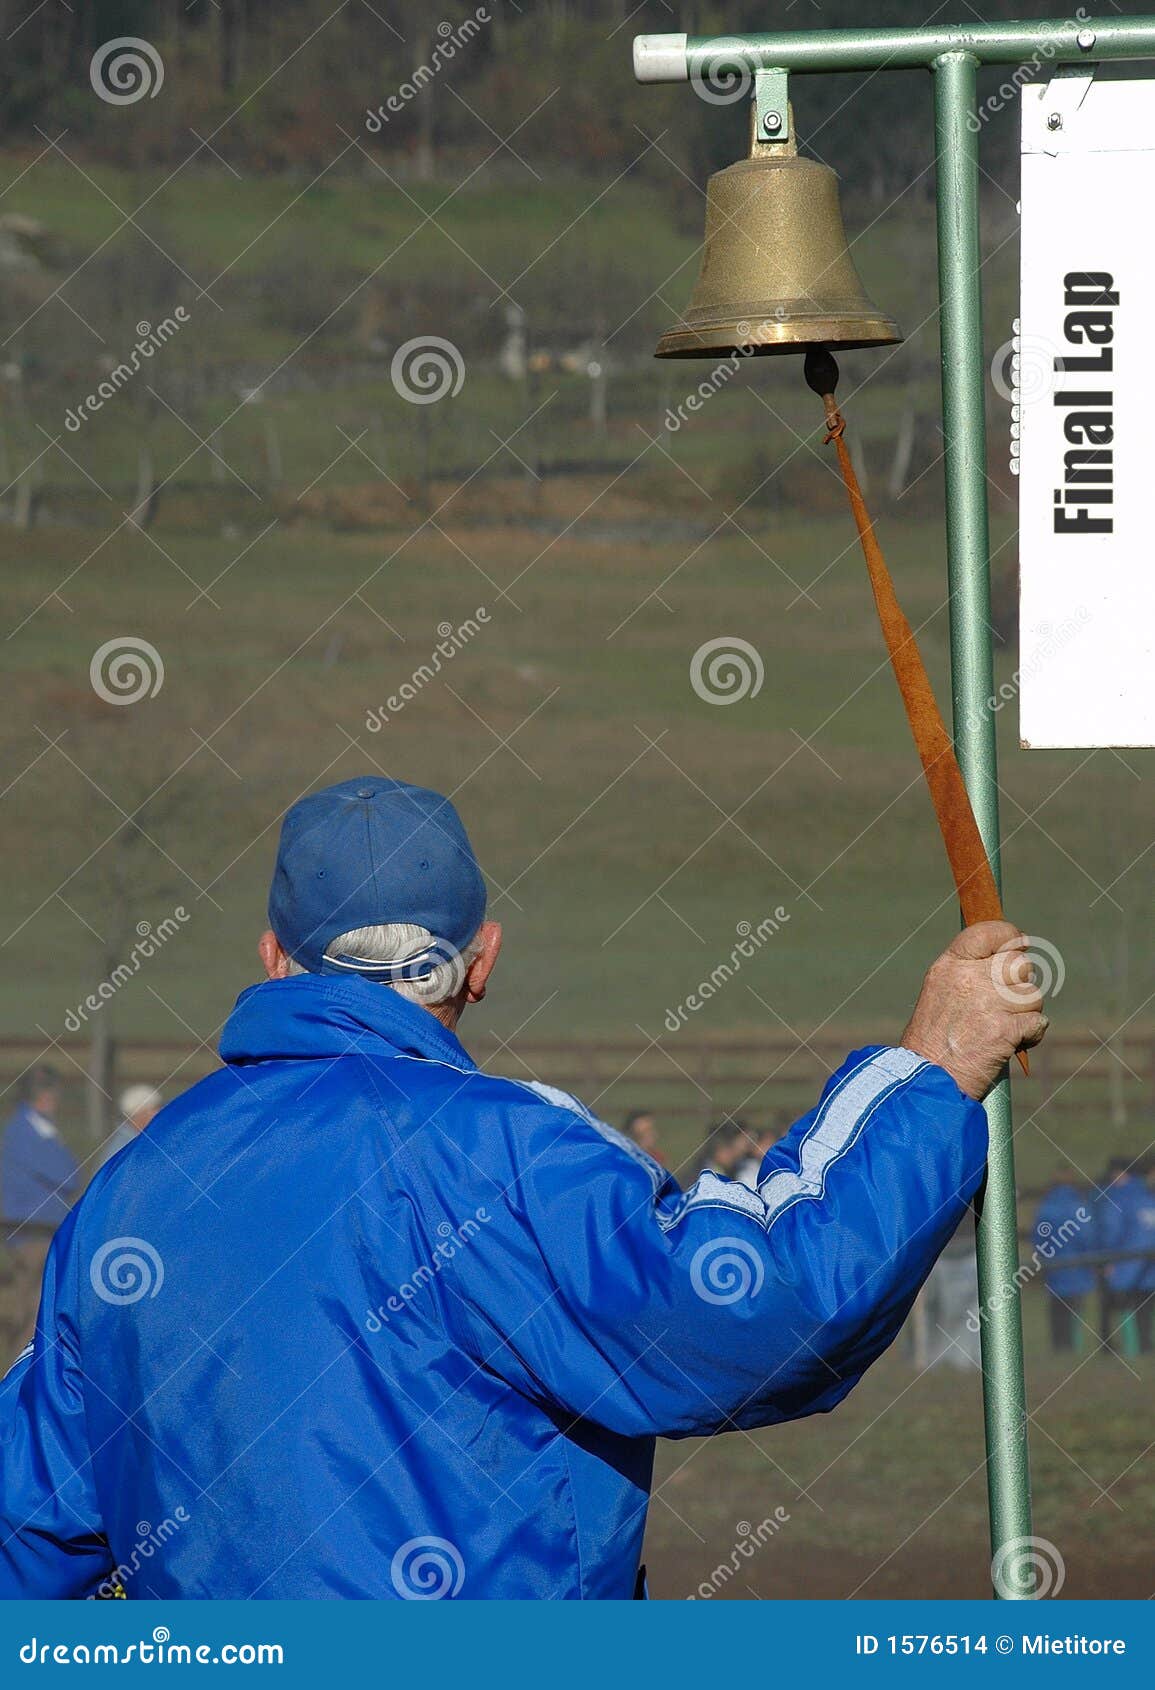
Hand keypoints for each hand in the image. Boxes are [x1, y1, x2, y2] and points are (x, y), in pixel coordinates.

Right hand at [900, 921, 1048, 1100]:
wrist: (925, 1078)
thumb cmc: (932, 1039)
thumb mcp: (939, 992)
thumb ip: (969, 972)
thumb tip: (1010, 956)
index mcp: (950, 965)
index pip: (991, 931)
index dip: (1011, 937)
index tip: (1018, 946)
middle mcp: (969, 978)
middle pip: (1020, 964)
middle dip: (1020, 984)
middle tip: (1008, 1004)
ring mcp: (988, 1003)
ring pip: (1033, 995)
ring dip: (1027, 1013)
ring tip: (1006, 1028)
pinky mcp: (1004, 1030)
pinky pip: (1038, 1023)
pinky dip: (1032, 1034)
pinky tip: (1015, 1042)